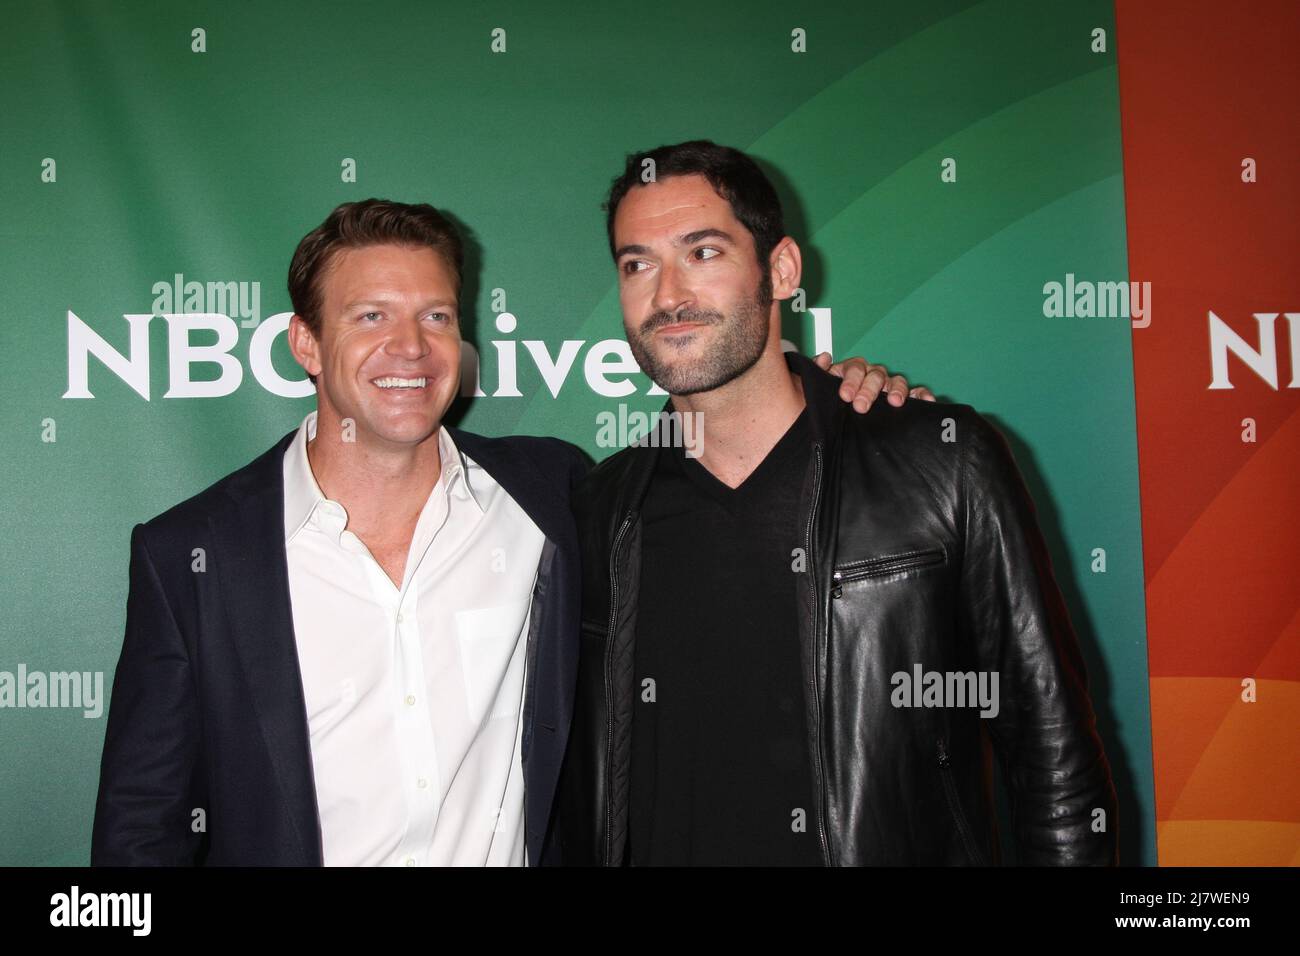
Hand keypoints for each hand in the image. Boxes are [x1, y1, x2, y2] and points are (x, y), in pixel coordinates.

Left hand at [815, 352, 936, 412]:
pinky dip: (922, 395)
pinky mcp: (903, 399)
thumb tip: (824, 358)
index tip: (845, 396)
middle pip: (875, 375)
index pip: (854, 369)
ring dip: (896, 390)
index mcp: (851, 371)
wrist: (833, 426)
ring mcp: (888, 387)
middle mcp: (871, 376)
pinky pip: (916, 393)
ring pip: (896, 381)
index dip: (850, 381)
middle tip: (861, 406)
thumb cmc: (826, 405)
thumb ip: (817, 372)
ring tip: (894, 402)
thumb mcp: (816, 389)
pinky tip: (926, 401)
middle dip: (869, 390)